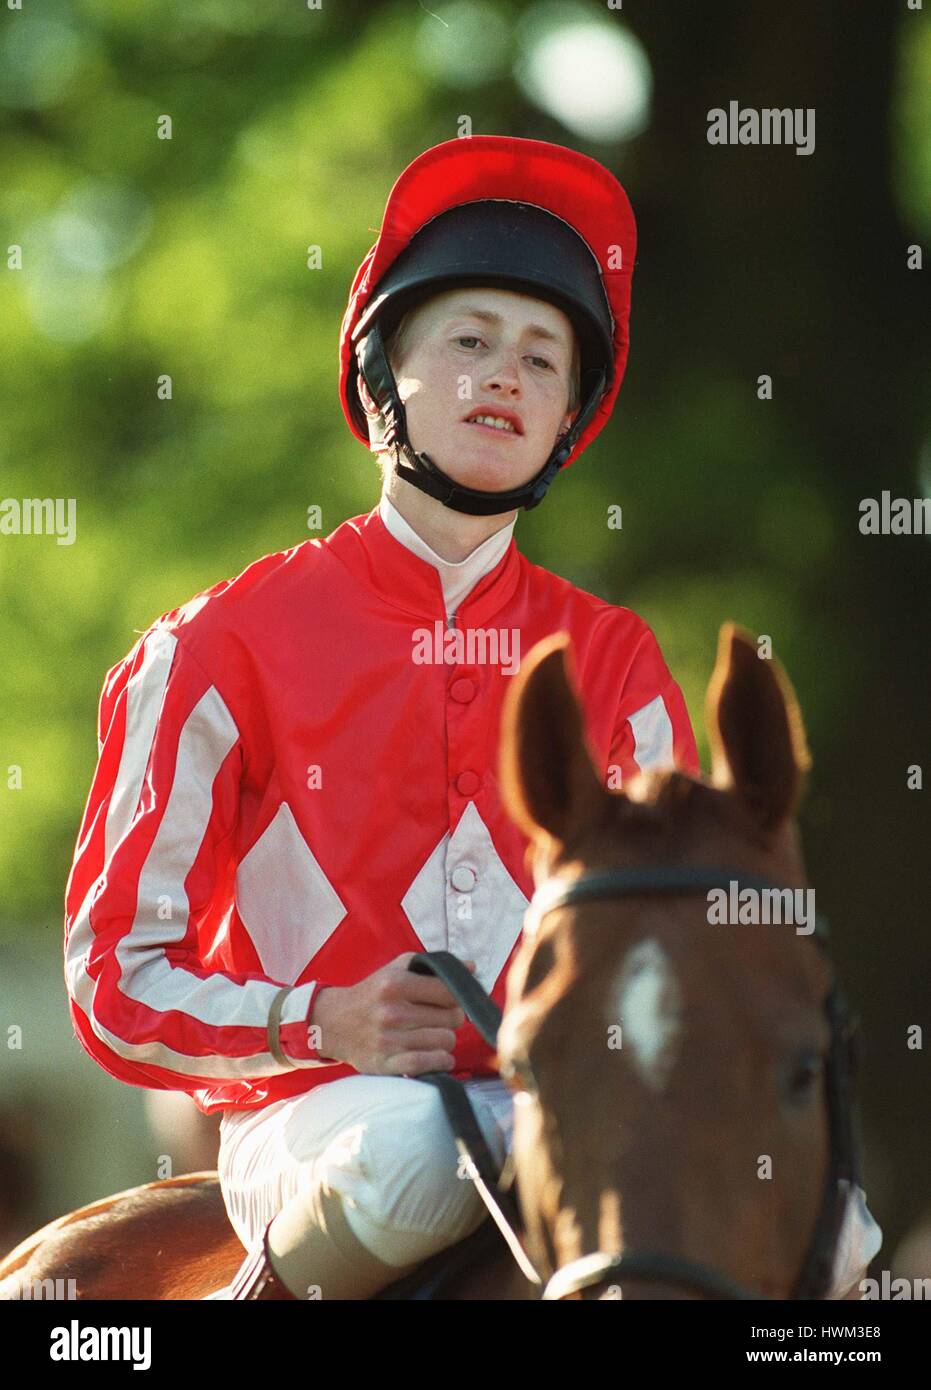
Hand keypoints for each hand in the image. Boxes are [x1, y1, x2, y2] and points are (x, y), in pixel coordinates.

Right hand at [309, 954, 475, 1075]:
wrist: (334, 1022)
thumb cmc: (372, 994)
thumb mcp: (396, 970)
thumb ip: (433, 966)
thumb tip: (473, 967)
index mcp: (396, 985)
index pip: (450, 992)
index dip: (457, 997)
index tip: (449, 1000)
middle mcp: (392, 1012)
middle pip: (452, 1019)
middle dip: (451, 1018)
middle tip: (438, 1018)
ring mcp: (389, 1040)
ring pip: (445, 1042)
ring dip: (445, 1040)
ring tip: (431, 1034)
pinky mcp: (386, 1064)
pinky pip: (429, 1064)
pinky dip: (440, 1061)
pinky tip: (433, 1054)